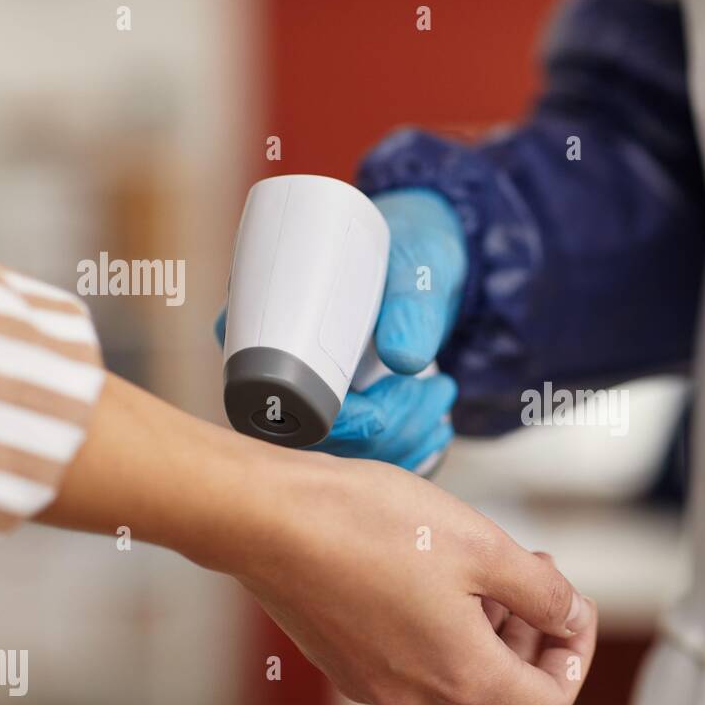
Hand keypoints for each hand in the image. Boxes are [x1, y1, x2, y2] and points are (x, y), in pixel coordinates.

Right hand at [213, 187, 465, 469]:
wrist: (423, 259)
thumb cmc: (408, 248)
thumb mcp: (416, 264)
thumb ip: (412, 304)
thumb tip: (403, 360)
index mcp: (260, 317)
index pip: (270, 393)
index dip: (326, 419)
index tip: (378, 416)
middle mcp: (270, 363)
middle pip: (310, 433)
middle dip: (384, 428)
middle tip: (439, 391)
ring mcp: (301, 393)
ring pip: (340, 450)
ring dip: (402, 438)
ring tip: (444, 393)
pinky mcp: (335, 413)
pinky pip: (357, 456)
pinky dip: (405, 450)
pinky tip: (436, 429)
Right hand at [228, 453, 597, 704]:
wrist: (269, 519)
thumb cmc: (368, 525)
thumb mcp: (484, 547)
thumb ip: (543, 592)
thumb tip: (571, 617)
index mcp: (462, 677)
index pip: (549, 703)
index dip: (575, 656)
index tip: (570, 610)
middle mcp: (418, 697)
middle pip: (504, 689)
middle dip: (530, 633)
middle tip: (528, 572)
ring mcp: (377, 686)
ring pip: (458, 674)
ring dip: (485, 630)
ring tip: (478, 568)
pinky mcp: (347, 664)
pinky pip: (414, 661)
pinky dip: (440, 628)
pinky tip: (430, 573)